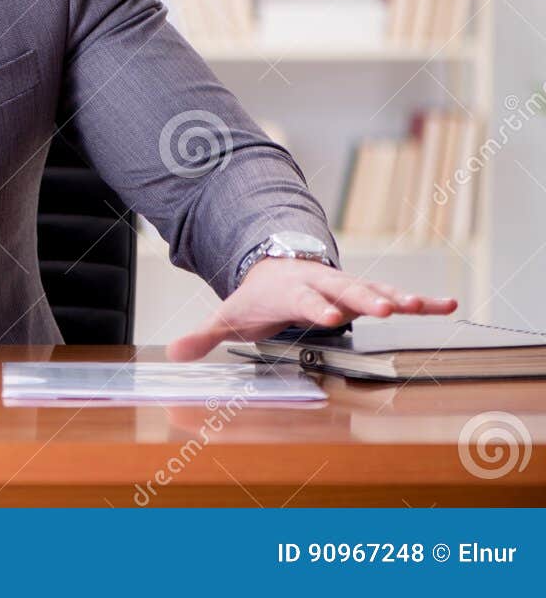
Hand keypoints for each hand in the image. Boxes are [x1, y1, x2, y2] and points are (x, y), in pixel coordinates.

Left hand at [166, 258, 457, 361]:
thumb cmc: (256, 297)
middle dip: (362, 299)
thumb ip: (204, 335)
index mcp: (290, 290)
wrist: (276, 264)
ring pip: (375, 290)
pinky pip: (396, 295)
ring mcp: (346, 286)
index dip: (314, 307)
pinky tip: (446, 305)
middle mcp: (322, 284)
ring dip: (398, 298)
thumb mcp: (229, 315)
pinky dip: (420, 300)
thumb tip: (173, 354)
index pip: (302, 300)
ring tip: (424, 306)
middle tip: (383, 309)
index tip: (327, 316)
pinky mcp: (366, 293)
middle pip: (344, 291)